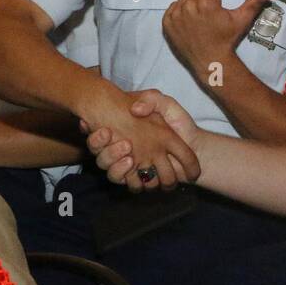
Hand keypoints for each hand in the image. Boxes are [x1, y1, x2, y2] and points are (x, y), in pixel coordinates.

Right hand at [79, 89, 200, 192]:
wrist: (197, 148)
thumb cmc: (180, 124)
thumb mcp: (166, 104)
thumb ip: (151, 100)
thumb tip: (134, 108)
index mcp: (125, 130)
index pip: (98, 132)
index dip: (91, 130)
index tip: (88, 123)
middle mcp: (123, 149)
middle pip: (98, 153)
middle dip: (101, 147)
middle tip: (120, 142)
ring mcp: (131, 166)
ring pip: (109, 170)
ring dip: (115, 165)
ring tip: (130, 159)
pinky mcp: (141, 180)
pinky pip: (128, 184)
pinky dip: (131, 180)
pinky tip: (139, 171)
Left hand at [163, 0, 272, 82]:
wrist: (210, 61)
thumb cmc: (227, 39)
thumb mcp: (242, 20)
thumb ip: (254, 3)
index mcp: (206, 1)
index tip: (216, 7)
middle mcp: (189, 5)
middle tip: (209, 16)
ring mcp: (176, 14)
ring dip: (190, 5)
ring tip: (198, 20)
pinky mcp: (167, 23)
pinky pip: (172, 8)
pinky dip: (179, 14)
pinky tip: (188, 24)